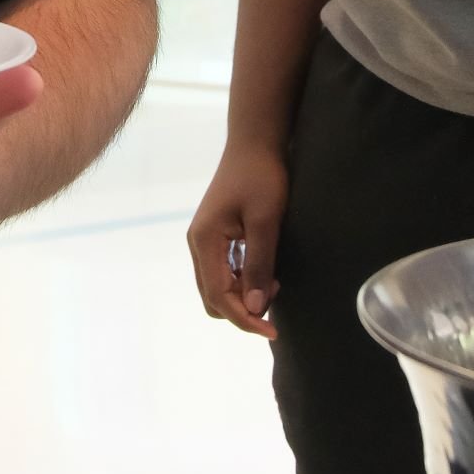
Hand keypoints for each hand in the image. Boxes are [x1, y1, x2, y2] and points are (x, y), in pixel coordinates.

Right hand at [186, 142, 285, 339]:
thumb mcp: (265, 221)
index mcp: (204, 240)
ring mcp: (204, 239)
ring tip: (274, 284)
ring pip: (217, 286)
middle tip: (275, 304)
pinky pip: (223, 271)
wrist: (255, 143)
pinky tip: (266, 272)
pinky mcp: (215, 235)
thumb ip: (258, 265)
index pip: (218, 295)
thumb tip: (253, 308)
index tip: (272, 331)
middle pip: (212, 296)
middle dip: (242, 310)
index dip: (244, 319)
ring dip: (243, 295)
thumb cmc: (262, 177)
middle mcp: (198, 243)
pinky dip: (242, 281)